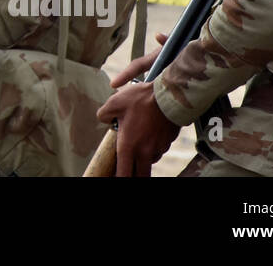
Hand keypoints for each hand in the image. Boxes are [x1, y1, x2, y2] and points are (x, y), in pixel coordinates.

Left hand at [96, 34, 179, 176]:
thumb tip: (104, 120)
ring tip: (139, 139)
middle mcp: (145, 152)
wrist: (168, 95)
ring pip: (150, 161)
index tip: (115, 177)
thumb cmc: (139, 99)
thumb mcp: (114, 102)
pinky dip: (153, 145)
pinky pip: (159, 149)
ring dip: (144, 157)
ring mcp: (159, 148)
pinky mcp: (168, 142)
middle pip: (141, 175)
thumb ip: (104, 114)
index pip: (124, 174)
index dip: (119, 178)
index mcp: (129, 146)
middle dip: (135, 175)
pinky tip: (150, 131)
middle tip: (130, 170)